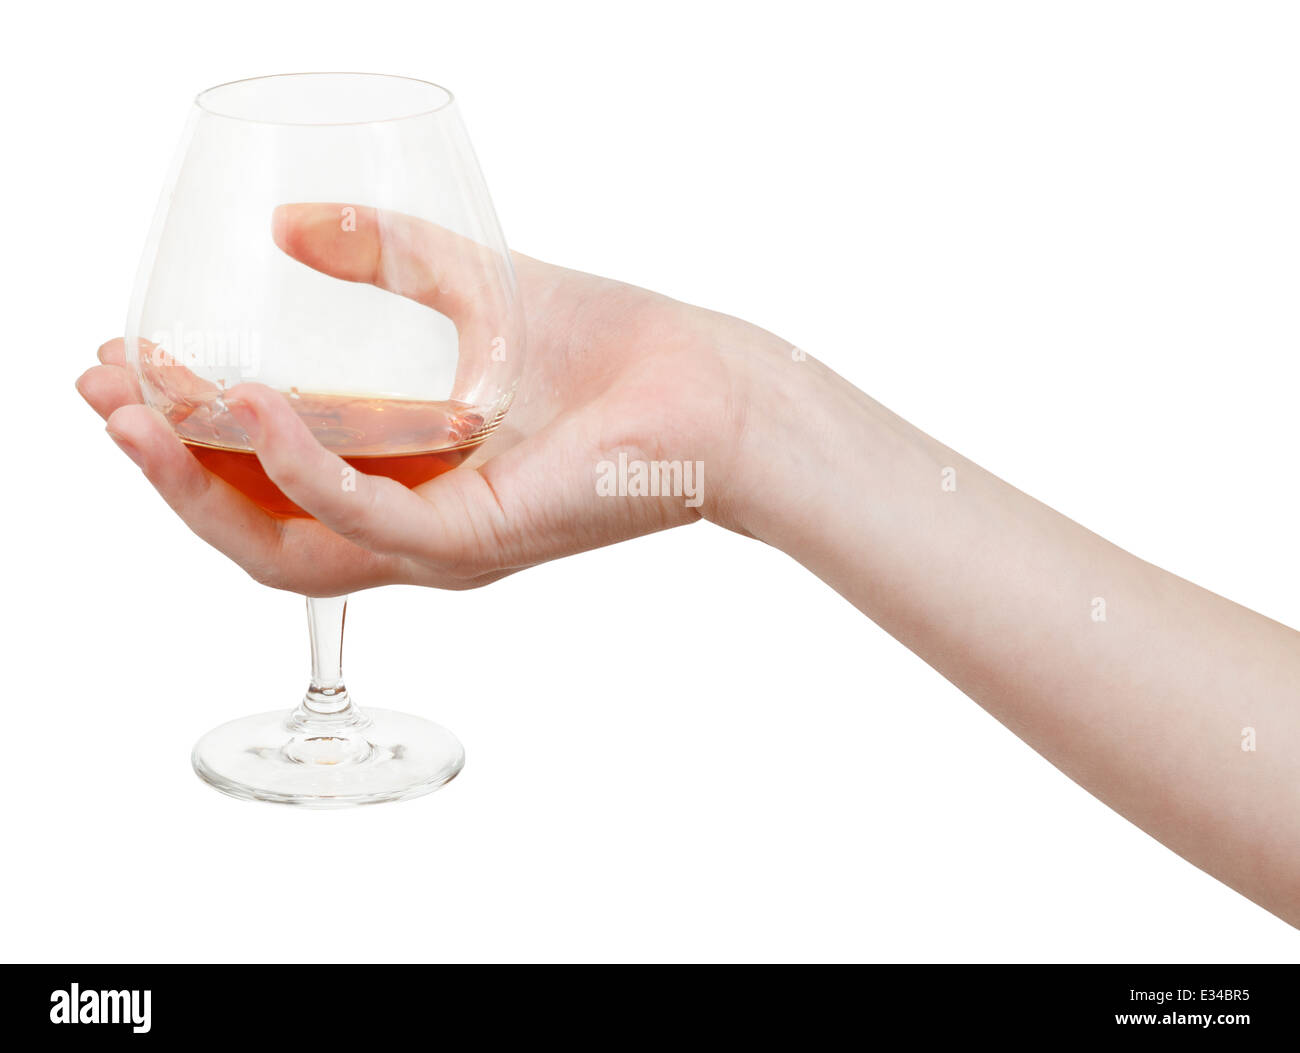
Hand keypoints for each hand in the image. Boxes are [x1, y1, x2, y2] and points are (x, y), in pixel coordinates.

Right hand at [77, 207, 783, 594]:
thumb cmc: (612, 351)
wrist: (708, 387)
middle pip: (253, 527)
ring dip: (196, 483)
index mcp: (403, 479)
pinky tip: (251, 403)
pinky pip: (361, 519)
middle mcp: (411, 527)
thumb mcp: (473, 291)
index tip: (123, 367)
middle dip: (165, 467)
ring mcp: (440, 543)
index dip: (185, 434)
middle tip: (100, 397)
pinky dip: (296, 468)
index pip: (267, 480)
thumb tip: (285, 226)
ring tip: (133, 411)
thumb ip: (381, 258)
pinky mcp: (475, 537)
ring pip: (284, 546)